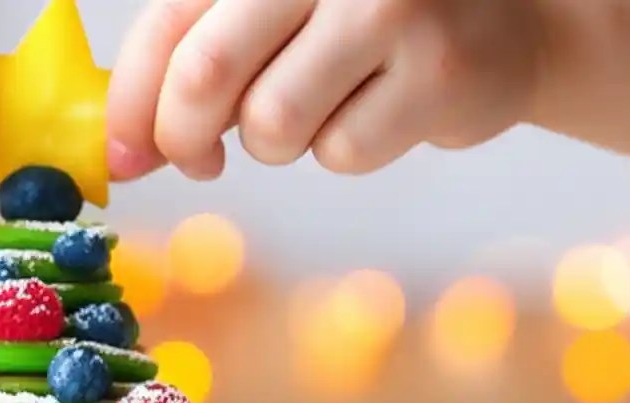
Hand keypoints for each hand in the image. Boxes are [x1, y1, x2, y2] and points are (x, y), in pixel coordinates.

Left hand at [106, 0, 544, 179]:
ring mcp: (392, 7)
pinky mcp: (443, 72)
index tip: (123, 155)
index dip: (130, 101)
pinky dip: (343, 150)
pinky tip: (379, 109)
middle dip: (184, 137)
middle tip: (197, 160)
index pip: (168, 22)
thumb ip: (194, 59)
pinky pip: (342, 153)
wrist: (505, 21)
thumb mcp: (269, 13)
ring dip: (276, 141)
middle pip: (204, 74)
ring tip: (318, 106)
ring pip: (271, 124)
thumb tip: (125, 151)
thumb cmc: (359, 24)